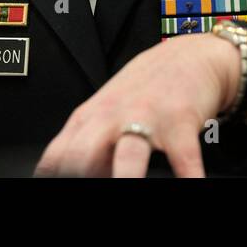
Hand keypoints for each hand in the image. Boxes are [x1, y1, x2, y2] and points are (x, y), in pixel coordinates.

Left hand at [34, 32, 240, 177]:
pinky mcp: (179, 122)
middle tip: (90, 191)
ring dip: (125, 179)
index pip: (57, 155)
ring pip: (128, 157)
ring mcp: (146, 118)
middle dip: (81, 177)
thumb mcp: (107, 110)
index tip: (59, 185)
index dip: (54, 175)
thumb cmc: (145, 87)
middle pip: (82, 156)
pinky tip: (192, 184)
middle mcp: (113, 117)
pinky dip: (189, 178)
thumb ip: (88, 145)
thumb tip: (74, 175)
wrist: (189, 55)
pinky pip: (184, 159)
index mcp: (90, 117)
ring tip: (127, 186)